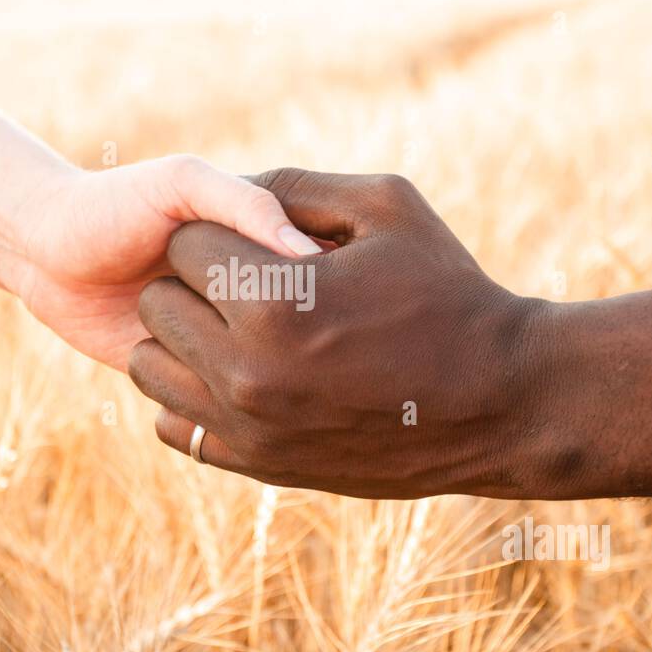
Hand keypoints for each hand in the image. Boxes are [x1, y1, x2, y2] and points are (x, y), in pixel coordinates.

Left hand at [10, 156, 320, 369]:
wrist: (46, 253)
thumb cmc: (116, 203)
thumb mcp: (182, 182)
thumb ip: (245, 203)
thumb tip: (307, 253)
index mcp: (270, 255)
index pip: (318, 278)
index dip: (302, 278)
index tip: (239, 267)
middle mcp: (259, 310)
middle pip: (290, 338)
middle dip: (245, 319)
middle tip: (178, 282)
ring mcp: (229, 355)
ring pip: (250, 380)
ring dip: (212, 358)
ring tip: (164, 313)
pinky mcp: (194, 388)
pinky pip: (211, 410)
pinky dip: (190, 386)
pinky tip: (167, 349)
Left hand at [127, 168, 553, 498]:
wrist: (498, 402)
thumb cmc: (449, 293)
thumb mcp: (387, 206)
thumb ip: (295, 186)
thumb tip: (229, 186)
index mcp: (275, 300)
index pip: (185, 243)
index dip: (221, 233)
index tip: (259, 244)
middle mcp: (247, 371)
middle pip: (159, 303)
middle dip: (198, 283)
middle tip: (251, 284)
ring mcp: (248, 426)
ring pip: (153, 367)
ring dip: (186, 340)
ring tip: (240, 329)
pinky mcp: (257, 465)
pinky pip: (175, 426)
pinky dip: (195, 397)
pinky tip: (244, 377)